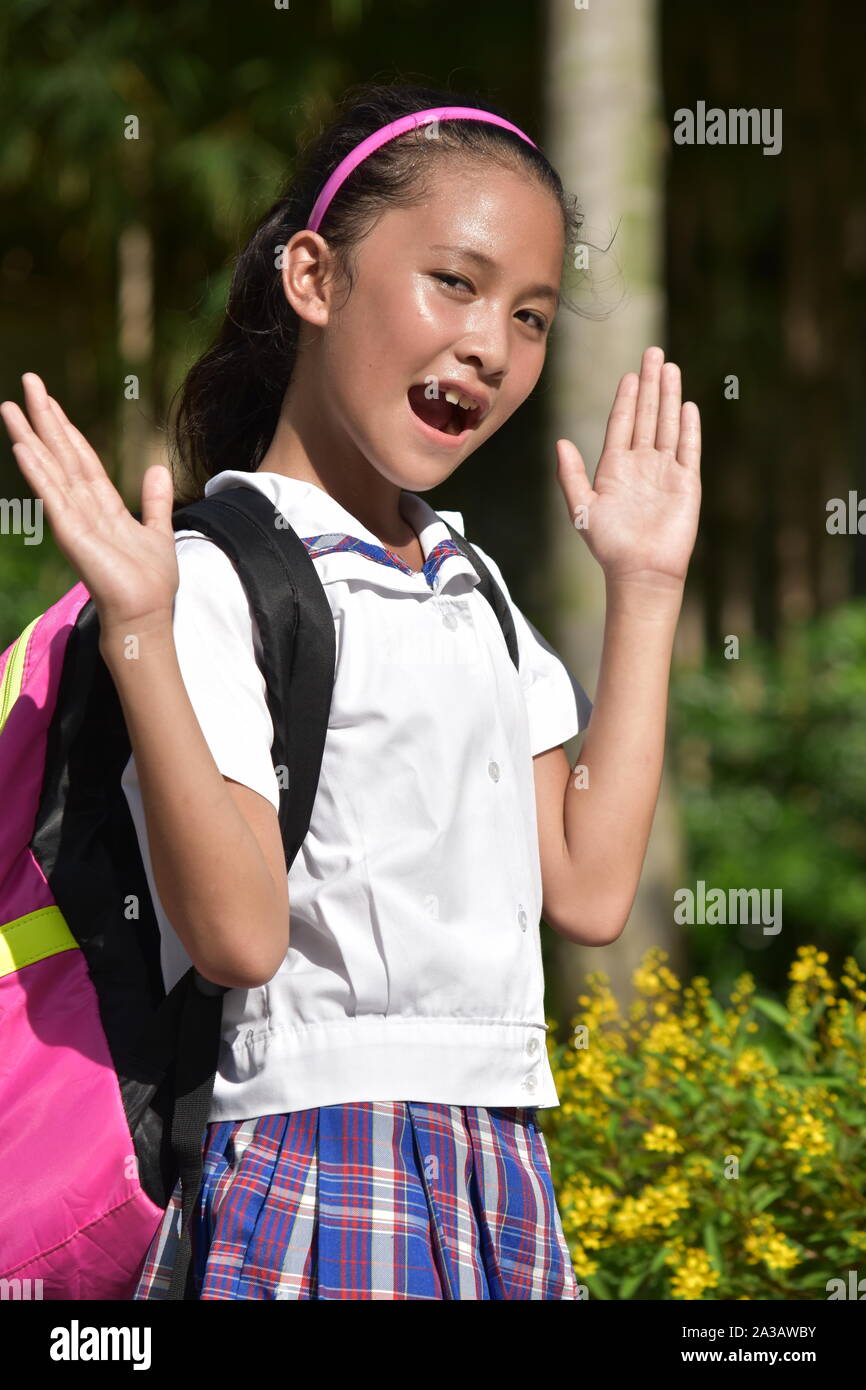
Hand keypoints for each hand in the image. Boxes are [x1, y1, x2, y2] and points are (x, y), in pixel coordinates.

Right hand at [0, 373, 178, 632]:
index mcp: (103, 505)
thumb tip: (157, 467)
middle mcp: (83, 507)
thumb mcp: (159, 531)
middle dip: (44, 418)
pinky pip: (52, 496)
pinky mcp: (71, 533)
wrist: (146, 613)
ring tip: (10, 407)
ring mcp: (74, 519)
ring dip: (31, 437)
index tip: (50, 399)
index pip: (81, 457)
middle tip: (27, 381)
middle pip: (60, 454)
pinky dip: (38, 471)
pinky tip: (23, 447)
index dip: (67, 427)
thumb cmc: (150, 581)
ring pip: (50, 468)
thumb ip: (155, 500)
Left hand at [555, 346, 700, 590]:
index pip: (622, 422)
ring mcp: (665, 471)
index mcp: (615, 467)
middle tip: (654, 353)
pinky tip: (688, 405)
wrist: (639, 571)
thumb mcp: (581, 508)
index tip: (630, 373)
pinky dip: (688, 427)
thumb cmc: (608, 545)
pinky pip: (687, 449)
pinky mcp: (685, 482)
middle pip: (646, 415)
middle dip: (650, 384)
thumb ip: (570, 474)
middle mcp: (641, 464)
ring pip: (667, 425)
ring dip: (669, 397)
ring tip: (670, 368)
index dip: (626, 397)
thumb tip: (560, 442)